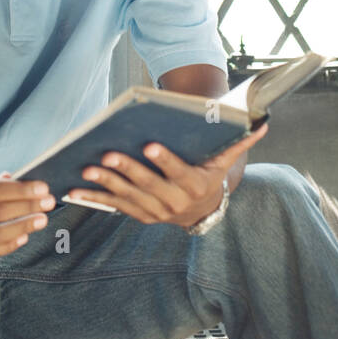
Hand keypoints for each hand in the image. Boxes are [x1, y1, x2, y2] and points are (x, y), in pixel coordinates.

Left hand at [65, 122, 269, 226]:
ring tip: (89, 167)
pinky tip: (75, 188)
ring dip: (106, 183)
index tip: (150, 145)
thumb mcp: (224, 162)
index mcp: (195, 186)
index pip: (179, 172)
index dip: (165, 160)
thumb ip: (238, 143)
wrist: (202, 212)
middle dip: (127, 169)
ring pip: (128, 196)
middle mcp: (174, 203)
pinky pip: (115, 206)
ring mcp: (155, 212)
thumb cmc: (210, 176)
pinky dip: (95, 197)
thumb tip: (261, 123)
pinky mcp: (139, 215)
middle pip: (148, 185)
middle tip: (108, 154)